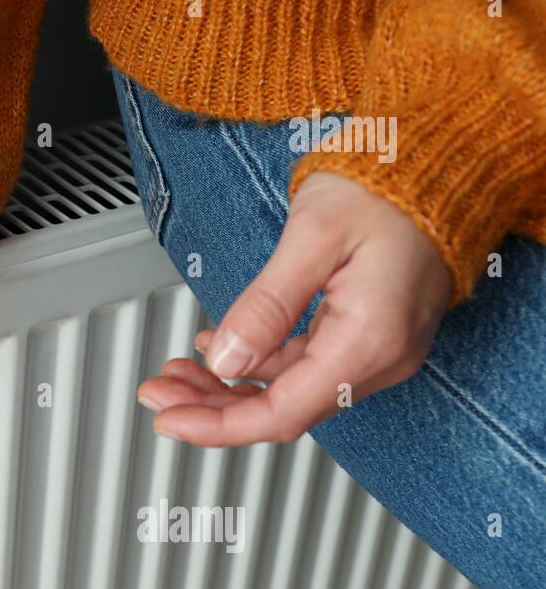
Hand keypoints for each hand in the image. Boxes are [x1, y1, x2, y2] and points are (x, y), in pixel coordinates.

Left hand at [137, 171, 451, 445]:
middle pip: (283, 409)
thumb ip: (266, 305)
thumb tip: (226, 359)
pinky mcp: (367, 334)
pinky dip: (256, 363)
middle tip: (157, 393)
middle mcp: (381, 356)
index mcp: (371, 340)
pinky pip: (303, 366)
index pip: (283, 412)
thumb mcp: (311, 238)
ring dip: (227, 386)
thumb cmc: (383, 188)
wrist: (430, 163)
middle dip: (211, 407)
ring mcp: (377, 348)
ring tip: (176, 372)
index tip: (170, 419)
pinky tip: (218, 350)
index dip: (219, 425)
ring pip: (288, 390)